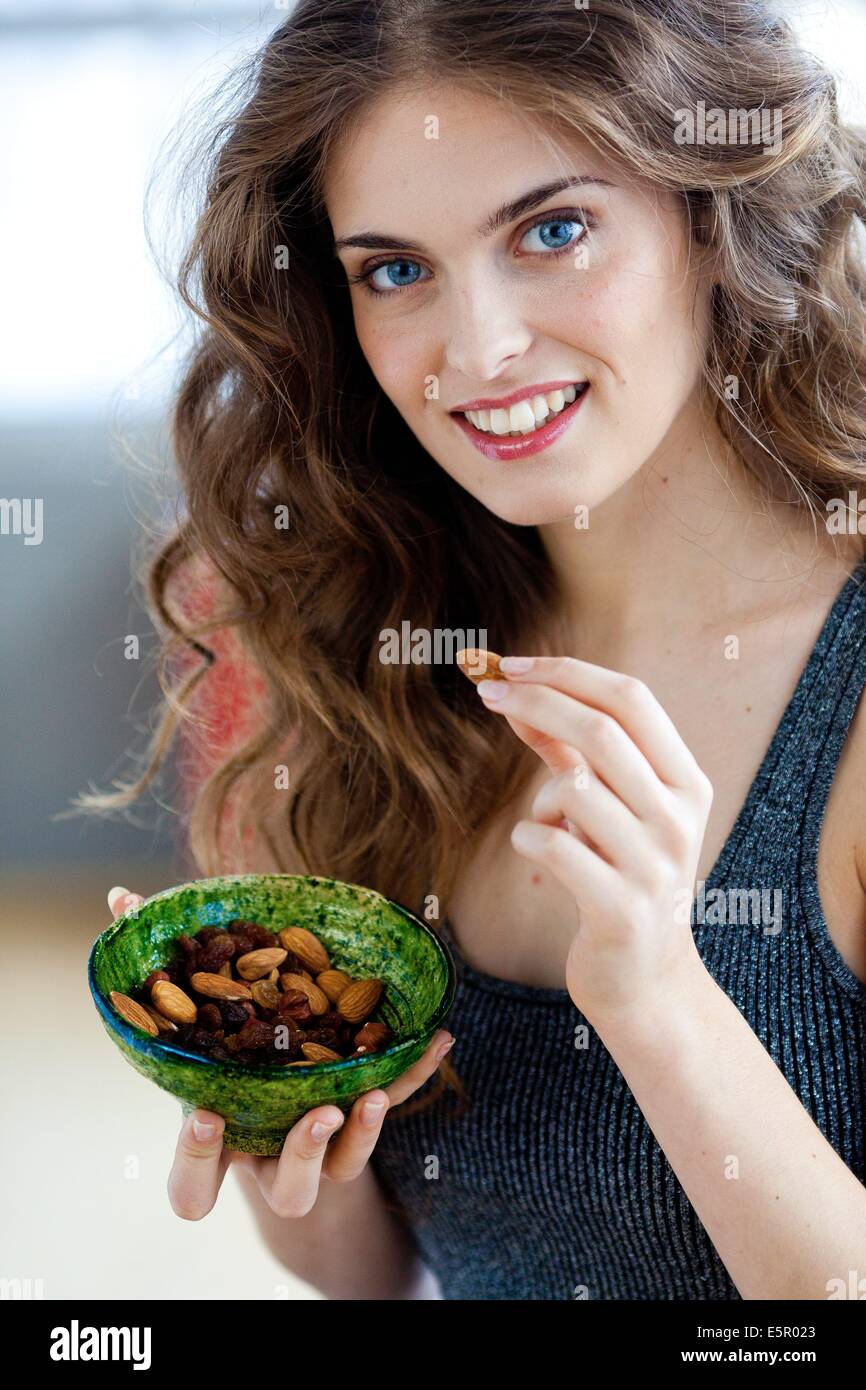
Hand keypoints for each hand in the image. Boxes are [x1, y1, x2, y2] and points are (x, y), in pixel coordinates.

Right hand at [107, 886, 454, 1219]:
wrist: (271, 1098)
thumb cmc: (215, 1052)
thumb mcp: (184, 1019)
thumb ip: (152, 965)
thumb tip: (122, 897)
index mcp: (218, 1142)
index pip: (194, 1188)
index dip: (198, 1160)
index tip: (206, 1111)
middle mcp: (270, 1158)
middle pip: (288, 1191)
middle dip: (303, 1152)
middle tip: (319, 1111)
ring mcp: (320, 1147)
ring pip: (343, 1168)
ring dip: (362, 1133)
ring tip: (373, 1091)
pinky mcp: (361, 1118)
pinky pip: (391, 1103)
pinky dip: (412, 1072)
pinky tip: (438, 1035)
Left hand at [473, 657, 713, 1024]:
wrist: (645, 979)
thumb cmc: (621, 879)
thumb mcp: (610, 809)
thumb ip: (570, 752)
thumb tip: (518, 696)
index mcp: (686, 782)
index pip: (632, 698)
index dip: (568, 672)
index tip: (511, 666)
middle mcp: (679, 817)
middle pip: (601, 730)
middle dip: (535, 702)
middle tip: (486, 692)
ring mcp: (654, 865)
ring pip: (573, 787)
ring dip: (540, 796)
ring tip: (548, 822)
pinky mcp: (620, 908)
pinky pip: (552, 845)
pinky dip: (528, 837)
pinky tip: (538, 850)